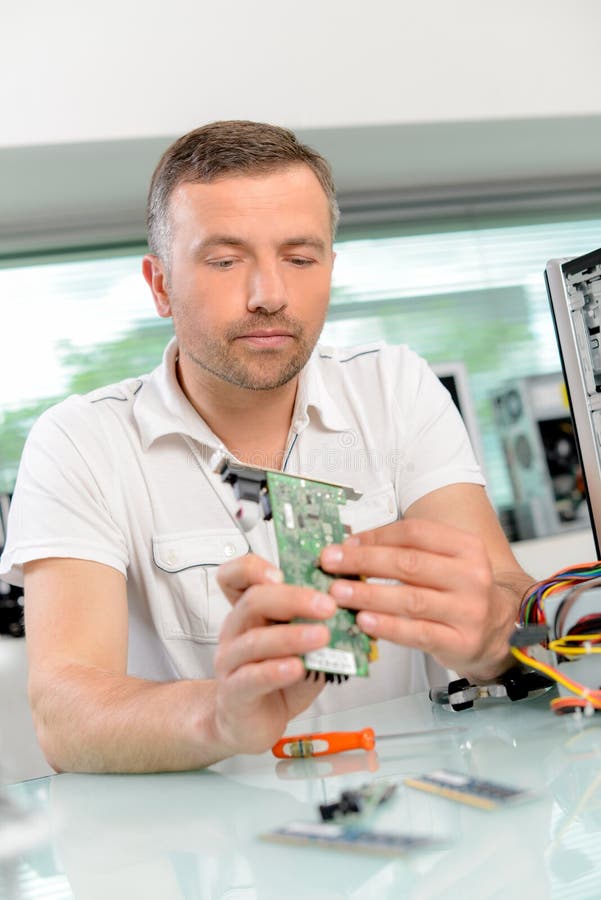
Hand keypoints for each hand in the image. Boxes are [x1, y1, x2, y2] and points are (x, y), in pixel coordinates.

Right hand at [213, 554, 334, 754]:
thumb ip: (317, 624)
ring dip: (291, 636)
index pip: (236, 575)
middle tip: (327, 605)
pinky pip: (251, 678)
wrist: (251, 723)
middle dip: (293, 598)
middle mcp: (236, 630)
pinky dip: (275, 671)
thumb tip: (358, 604)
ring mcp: (231, 661)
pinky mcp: (234, 693)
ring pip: (254, 640)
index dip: (253, 568)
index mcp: (250, 611)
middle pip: (253, 600)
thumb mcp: (302, 645)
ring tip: (322, 636)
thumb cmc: (278, 680)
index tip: (284, 572)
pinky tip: (297, 668)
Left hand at [319, 519, 517, 681]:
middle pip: (409, 564)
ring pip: (410, 599)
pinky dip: (388, 626)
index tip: (346, 543)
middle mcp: (472, 576)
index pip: (415, 534)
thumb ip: (408, 552)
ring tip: (337, 592)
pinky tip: (364, 620)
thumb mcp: (446, 562)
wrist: (502, 630)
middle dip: (364, 562)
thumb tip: (352, 547)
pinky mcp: (461, 641)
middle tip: (330, 563)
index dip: (376, 536)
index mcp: (467, 547)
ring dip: (368, 594)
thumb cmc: (461, 592)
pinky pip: (418, 633)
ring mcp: (469, 611)